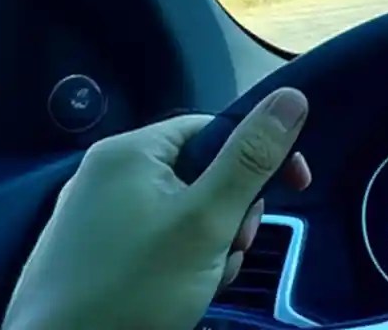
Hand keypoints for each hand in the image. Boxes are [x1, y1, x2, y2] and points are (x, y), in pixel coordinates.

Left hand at [3, 87, 312, 329]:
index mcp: (129, 152)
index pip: (214, 128)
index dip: (259, 156)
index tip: (296, 188)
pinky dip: (179, 261)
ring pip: (182, 212)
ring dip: (210, 243)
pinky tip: (182, 291)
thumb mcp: (206, 222)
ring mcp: (95, 216)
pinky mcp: (91, 253)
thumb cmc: (134, 287)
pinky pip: (155, 239)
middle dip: (231, 212)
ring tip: (205, 278)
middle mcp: (106, 174)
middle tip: (232, 248)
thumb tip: (292, 95)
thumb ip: (250, 159)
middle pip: (200, 173)